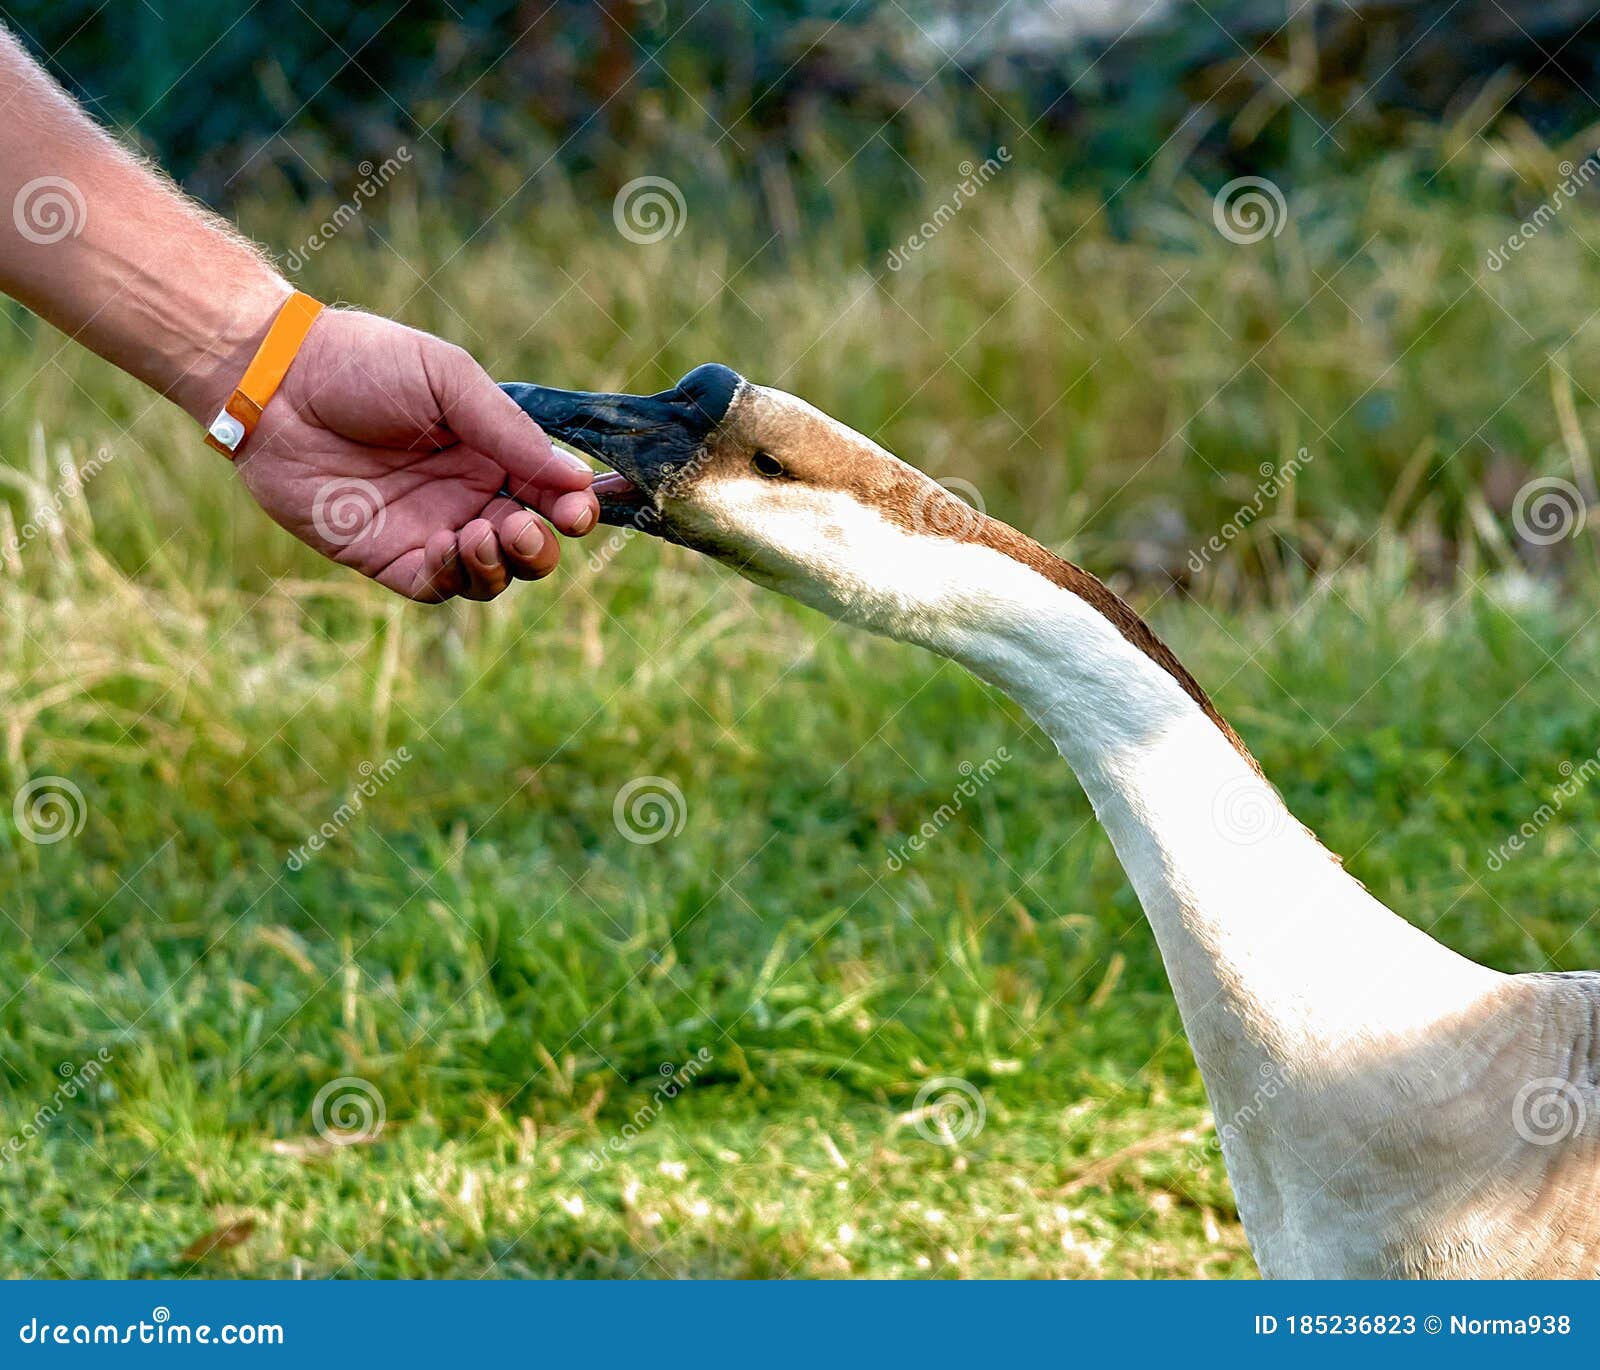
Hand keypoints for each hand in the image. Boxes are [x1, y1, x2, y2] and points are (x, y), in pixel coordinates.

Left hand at [230, 309, 598, 601]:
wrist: (276, 382)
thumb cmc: (364, 364)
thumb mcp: (449, 381)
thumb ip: (511, 432)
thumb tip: (579, 479)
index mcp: (492, 451)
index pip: (552, 495)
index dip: (573, 510)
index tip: (576, 510)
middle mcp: (468, 495)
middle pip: (531, 547)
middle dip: (540, 547)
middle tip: (521, 527)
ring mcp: (430, 529)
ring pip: (492, 576)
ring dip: (501, 566)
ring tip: (479, 535)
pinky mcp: (387, 556)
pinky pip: (438, 588)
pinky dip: (455, 577)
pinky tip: (447, 544)